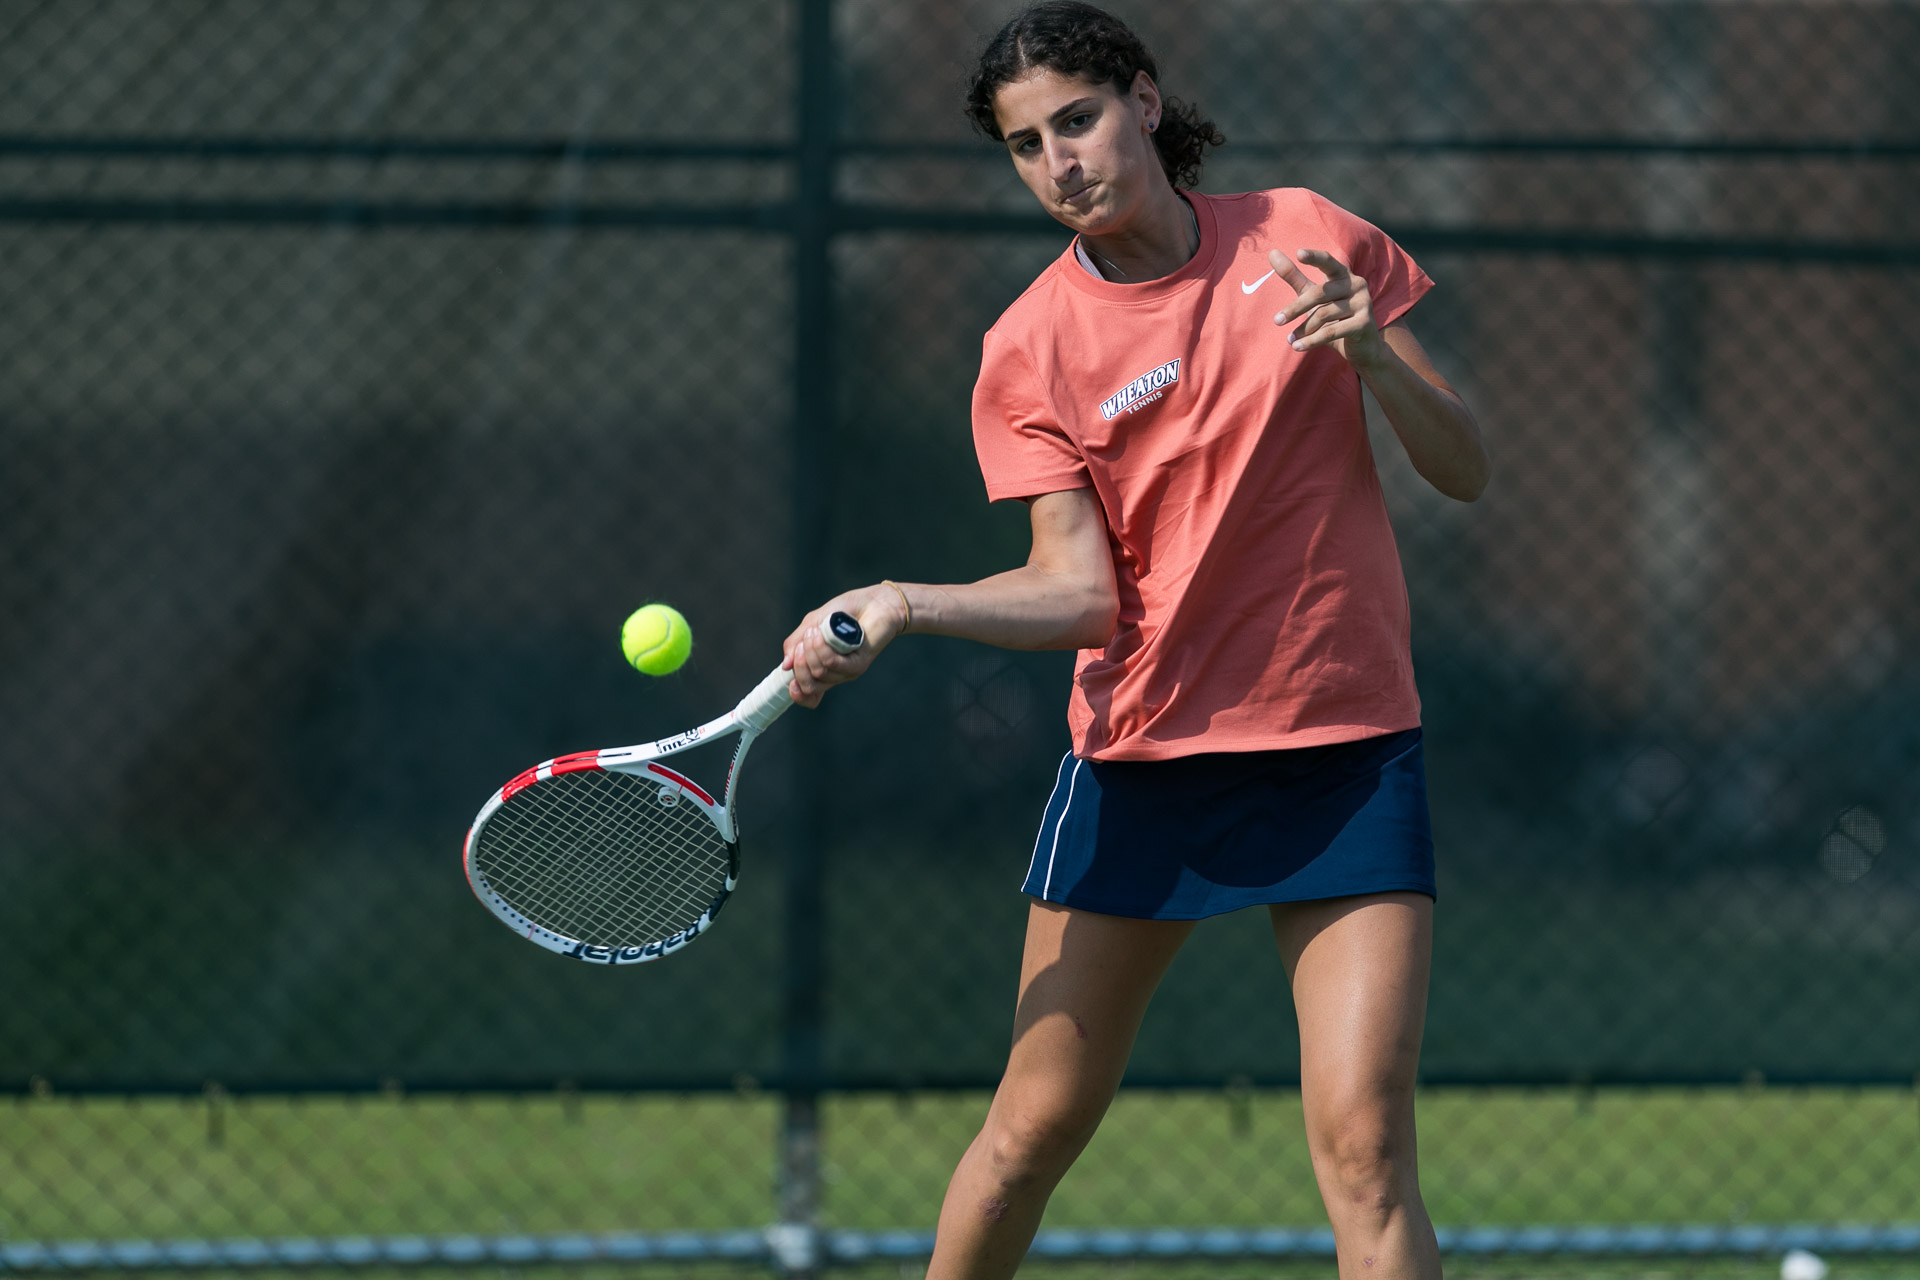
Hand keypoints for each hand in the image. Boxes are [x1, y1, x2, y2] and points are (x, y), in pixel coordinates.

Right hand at [780, 583, 909, 707]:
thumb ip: (796, 643)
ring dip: (811, 651)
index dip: (796, 693)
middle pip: (809, 687)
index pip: (808, 695)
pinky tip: (822, 634)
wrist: (874, 602)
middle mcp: (835, 674)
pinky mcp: (859, 664)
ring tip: (815, 631)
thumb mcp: (811, 624)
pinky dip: (823, 649)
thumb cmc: (844, 612)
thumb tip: (785, 666)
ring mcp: (848, 671)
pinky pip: (833, 664)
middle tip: (802, 644)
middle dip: (799, 666)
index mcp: (822, 668)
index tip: (787, 675)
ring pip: (820, 673)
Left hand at [1270, 248, 1386, 369]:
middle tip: (1276, 320)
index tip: (1299, 253)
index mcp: (1344, 275)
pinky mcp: (1364, 323)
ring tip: (1290, 339)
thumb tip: (1272, 252)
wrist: (1363, 348)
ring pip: (1324, 314)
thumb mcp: (1313, 296)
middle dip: (1296, 308)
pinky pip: (1331, 331)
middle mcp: (1357, 284)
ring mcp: (1363, 303)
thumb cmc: (1335, 318)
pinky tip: (1297, 347)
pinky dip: (1312, 340)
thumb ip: (1294, 276)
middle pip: (1319, 293)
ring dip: (1304, 329)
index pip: (1328, 262)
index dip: (1315, 257)